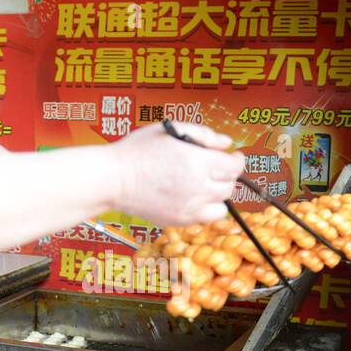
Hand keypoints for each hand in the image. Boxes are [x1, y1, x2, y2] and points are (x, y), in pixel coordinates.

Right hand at [111, 123, 244, 225]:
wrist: (113, 179)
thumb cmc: (137, 151)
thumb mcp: (170, 130)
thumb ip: (203, 134)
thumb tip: (226, 143)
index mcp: (197, 161)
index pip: (234, 166)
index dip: (237, 160)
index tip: (233, 156)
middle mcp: (197, 187)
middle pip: (230, 185)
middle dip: (226, 175)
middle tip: (214, 167)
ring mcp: (189, 207)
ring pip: (222, 205)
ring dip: (218, 194)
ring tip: (204, 184)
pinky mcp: (180, 220)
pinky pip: (206, 218)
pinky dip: (205, 208)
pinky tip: (192, 196)